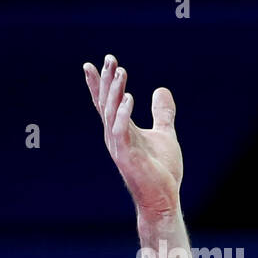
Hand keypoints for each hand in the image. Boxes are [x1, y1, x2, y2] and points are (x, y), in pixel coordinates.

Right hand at [82, 55, 182, 219]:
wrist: (163, 198)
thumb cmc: (161, 170)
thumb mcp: (164, 134)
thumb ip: (162, 113)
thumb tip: (161, 89)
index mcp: (121, 130)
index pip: (106, 103)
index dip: (99, 84)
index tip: (93, 64)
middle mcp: (115, 135)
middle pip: (106, 102)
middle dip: (107, 80)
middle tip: (110, 59)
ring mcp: (119, 146)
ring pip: (111, 113)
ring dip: (115, 91)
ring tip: (121, 72)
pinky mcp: (127, 156)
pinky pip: (121, 130)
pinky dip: (123, 113)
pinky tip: (129, 98)